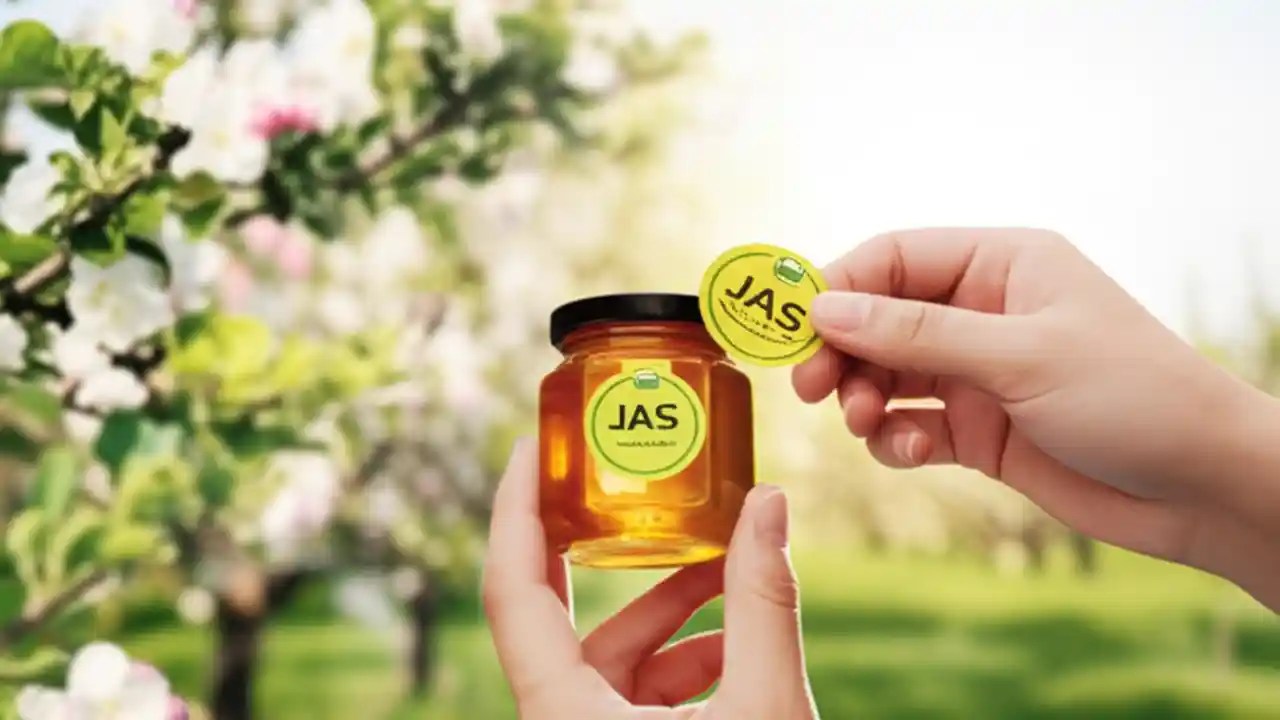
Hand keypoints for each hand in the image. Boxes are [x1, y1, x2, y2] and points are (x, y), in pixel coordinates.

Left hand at [483, 440, 818, 719]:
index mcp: (562, 712)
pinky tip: (737, 635)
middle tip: (619, 473)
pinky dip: (682, 656)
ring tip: (728, 565)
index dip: (516, 508)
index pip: (511, 590)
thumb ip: (764, 604)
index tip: (535, 445)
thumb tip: (770, 502)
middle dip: (600, 543)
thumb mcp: (766, 707)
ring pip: (610, 655)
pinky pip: (633, 691)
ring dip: (669, 608)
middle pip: (561, 614)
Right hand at [793, 228, 1279, 608]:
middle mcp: (983, 311)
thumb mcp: (1019, 356)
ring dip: (863, 398)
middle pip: (878, 318)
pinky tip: (907, 453)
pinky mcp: (980, 429)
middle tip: (811, 389)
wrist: (1203, 488)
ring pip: (887, 374)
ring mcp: (979, 372)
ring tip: (863, 423)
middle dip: (841, 350)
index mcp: (1001, 264)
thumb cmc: (1133, 396)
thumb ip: (916, 335)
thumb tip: (824, 309)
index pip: (894, 257)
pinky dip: (895, 438)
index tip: (794, 328)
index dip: (838, 286)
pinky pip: (911, 424)